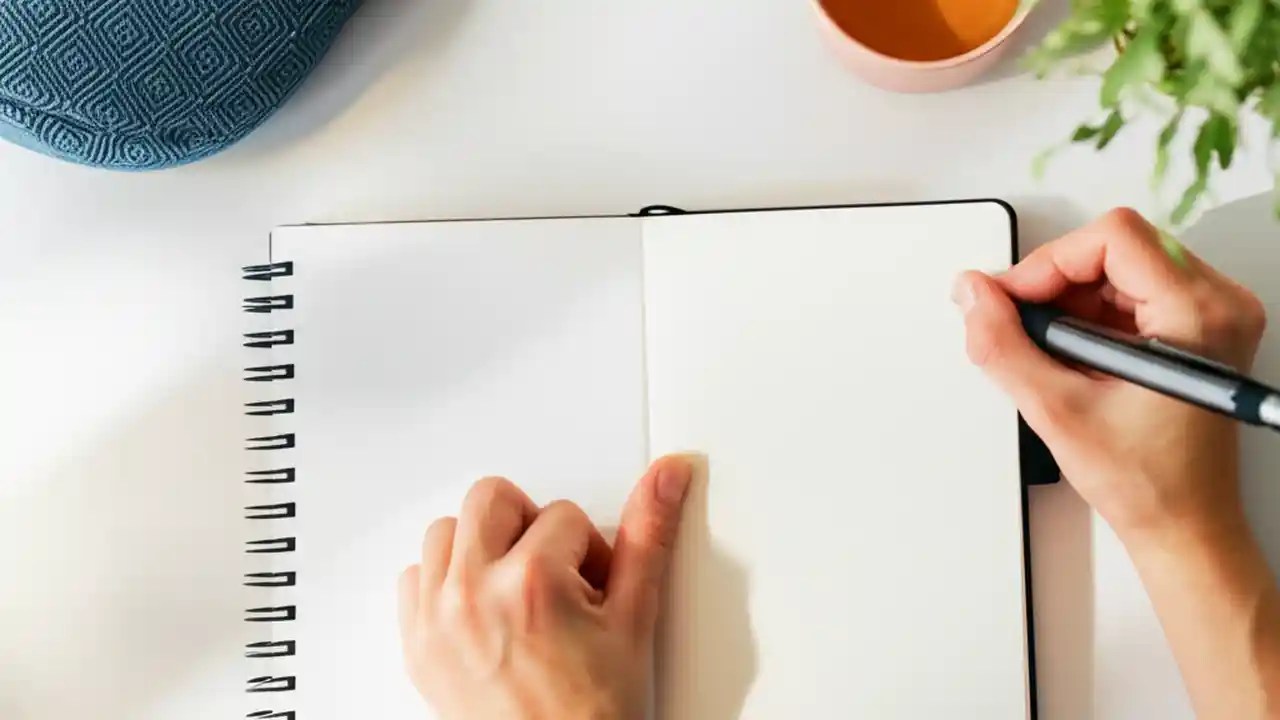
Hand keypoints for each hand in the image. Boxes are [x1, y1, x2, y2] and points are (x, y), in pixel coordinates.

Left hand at [398, 456, 692, 719]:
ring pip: (447, 532)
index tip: (592, 588)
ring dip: (483, 548)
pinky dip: (445, 584)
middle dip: (531, 526)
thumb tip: (665, 478)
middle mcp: (472, 592)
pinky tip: (483, 610)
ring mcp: (435, 618)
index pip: (563, 513)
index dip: (589, 549)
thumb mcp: (633, 619)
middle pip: (492, 499)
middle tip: (554, 572)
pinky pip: (414, 578)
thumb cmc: (590, 716)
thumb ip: (648, 535)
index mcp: (530, 580)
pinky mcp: (414, 644)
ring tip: (518, 589)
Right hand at [953, 207, 1266, 542]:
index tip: (1014, 299)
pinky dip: (1088, 314)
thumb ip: (1004, 346)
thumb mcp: (1058, 411)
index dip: (1049, 262)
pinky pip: (1130, 290)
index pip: (1113, 238)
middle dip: (1055, 282)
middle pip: (1115, 246)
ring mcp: (1211, 314)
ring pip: (1117, 265)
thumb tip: (973, 295)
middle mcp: (1217, 303)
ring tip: (1051, 352)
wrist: (1184, 523)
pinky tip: (1074, 357)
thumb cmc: (1148, 481)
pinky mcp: (1197, 326)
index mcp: (1198, 315)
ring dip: (1069, 300)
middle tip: (1023, 327)